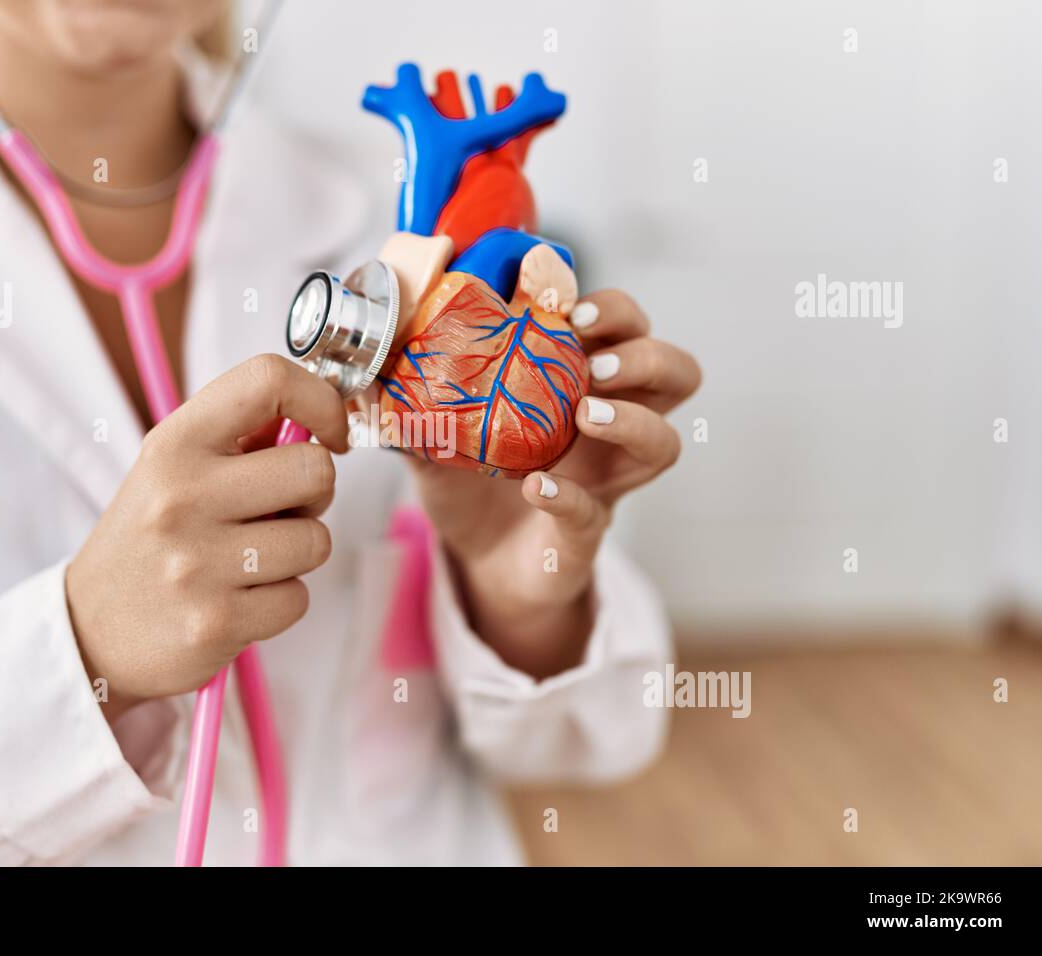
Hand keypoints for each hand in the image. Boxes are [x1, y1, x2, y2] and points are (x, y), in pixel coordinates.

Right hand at [66, 355, 348, 720]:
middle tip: (280, 510)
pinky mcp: (216, 622)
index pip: (267, 380)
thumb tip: (320, 413)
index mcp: (174, 444)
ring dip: (297, 554)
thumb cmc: (151, 538)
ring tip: (251, 559)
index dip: (321, 401)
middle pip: (314, 470)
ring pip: (315, 541)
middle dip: (314, 494)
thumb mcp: (172, 468)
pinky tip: (240, 598)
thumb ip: (239, 437)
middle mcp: (181, 496)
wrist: (89, 629)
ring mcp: (196, 563)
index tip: (330, 434)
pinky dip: (280, 601)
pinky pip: (298, 598)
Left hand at [411, 290, 700, 676]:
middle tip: (593, 360)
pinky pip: (595, 511)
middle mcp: (608, 428)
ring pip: (665, 442)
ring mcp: (605, 481)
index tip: (572, 308)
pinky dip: (567, 496)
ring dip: (631, 419)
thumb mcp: (439, 433)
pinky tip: (536, 486)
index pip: (627, 330)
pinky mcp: (585, 532)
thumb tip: (366, 369)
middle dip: (643, 355)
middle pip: (674, 373)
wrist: (481, 566)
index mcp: (579, 385)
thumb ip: (411, 402)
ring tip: (584, 414)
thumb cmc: (476, 488)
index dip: (615, 311)